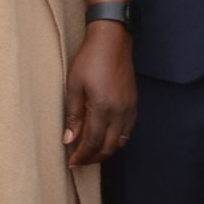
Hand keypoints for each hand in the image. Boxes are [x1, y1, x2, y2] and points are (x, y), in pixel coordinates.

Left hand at [63, 20, 135, 166]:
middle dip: (94, 158)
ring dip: (106, 150)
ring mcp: (129, 108)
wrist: (112, 41)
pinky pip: (128, 130)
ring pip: (121, 141)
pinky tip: (106, 137)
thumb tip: (69, 139)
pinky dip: (117, 139)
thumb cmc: (89, 60)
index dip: (82, 156)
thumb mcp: (74, 86)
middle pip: (109, 147)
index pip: (92, 143)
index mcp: (103, 108)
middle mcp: (120, 112)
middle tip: (80, 161)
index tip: (72, 163)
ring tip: (91, 152)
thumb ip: (73, 115)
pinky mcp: (134, 102)